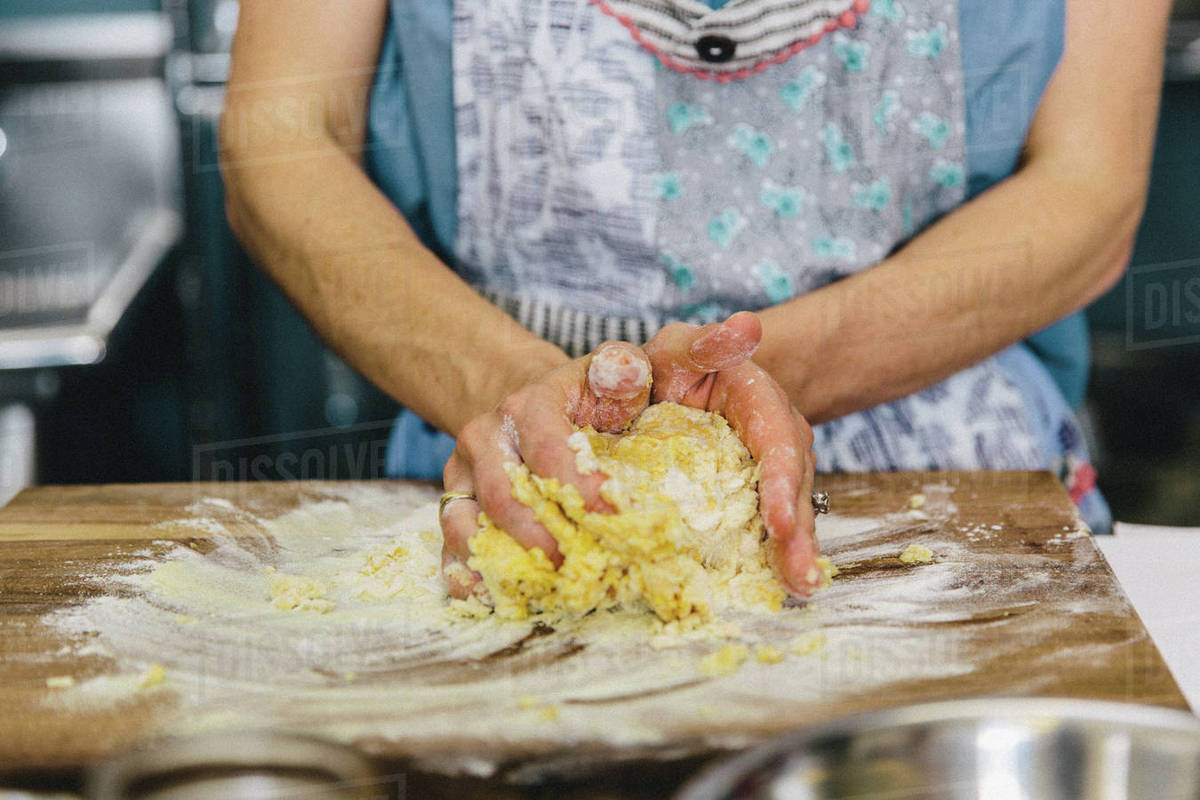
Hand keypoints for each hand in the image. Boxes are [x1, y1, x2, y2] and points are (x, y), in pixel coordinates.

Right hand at [440, 312, 820, 598]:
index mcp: (537, 401)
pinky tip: (484, 593)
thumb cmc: (610, 390)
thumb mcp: (651, 362)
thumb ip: (696, 349)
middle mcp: (494, 434)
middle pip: (503, 490)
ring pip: (466, 517)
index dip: (577, 484)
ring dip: (501, 556)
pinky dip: (464, 569)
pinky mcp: (461, 502)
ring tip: (542, 586)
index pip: (549, 445)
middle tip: (578, 566)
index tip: (612, 515)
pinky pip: (453, 539)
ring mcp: (470, 470)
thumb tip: (746, 329)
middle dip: (538, 533)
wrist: (547, 401)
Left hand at [643, 312, 820, 595]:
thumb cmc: (653, 366)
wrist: (642, 392)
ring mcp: (765, 458)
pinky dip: (778, 552)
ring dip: (795, 546)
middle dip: (795, 524)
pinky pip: (771, 520)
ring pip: (789, 502)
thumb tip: (746, 327)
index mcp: (752, 388)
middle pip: (792, 475)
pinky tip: (788, 585)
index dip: (779, 476)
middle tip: (796, 570)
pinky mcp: (751, 488)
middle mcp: (770, 424)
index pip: (776, 431)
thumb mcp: (671, 349)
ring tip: (801, 586)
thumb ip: (699, 342)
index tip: (778, 519)